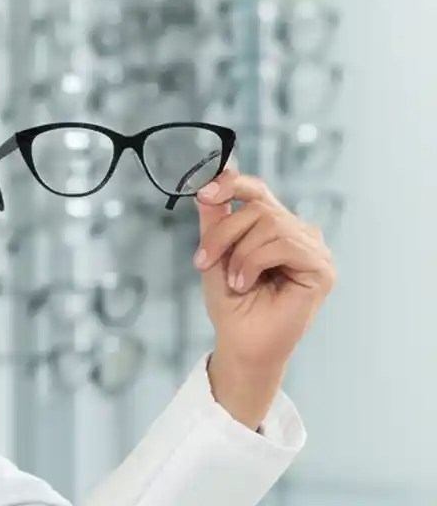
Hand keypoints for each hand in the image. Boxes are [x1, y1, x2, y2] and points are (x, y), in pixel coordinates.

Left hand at [193, 166, 336, 426]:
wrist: (240, 342)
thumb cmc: (231, 303)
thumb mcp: (215, 254)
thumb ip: (215, 220)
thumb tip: (206, 185)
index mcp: (275, 226)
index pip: (257, 189)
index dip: (232, 183)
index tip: (205, 193)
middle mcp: (298, 232)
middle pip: (257, 206)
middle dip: (223, 232)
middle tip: (204, 261)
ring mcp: (314, 249)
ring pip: (269, 222)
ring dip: (239, 252)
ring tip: (234, 281)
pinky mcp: (321, 268)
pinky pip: (284, 243)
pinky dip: (255, 261)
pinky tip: (247, 282)